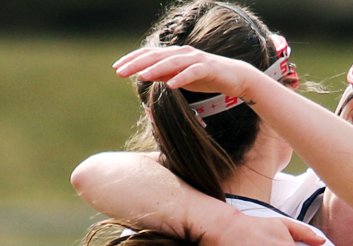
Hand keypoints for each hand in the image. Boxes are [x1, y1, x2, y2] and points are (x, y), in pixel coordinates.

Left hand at [113, 46, 257, 98]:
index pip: (149, 54)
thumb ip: (165, 74)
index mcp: (175, 55)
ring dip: (156, 69)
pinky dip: (182, 78)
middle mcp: (183, 53)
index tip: (116, 68)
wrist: (236, 78)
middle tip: (120, 72)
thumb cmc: (206, 77)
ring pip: (172, 62)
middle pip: (156, 56)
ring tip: (142, 76)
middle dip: (137, 64)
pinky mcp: (208, 68)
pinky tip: (171, 85)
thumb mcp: (181, 78)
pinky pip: (193, 72)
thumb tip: (146, 74)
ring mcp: (196, 60)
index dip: (132, 59)